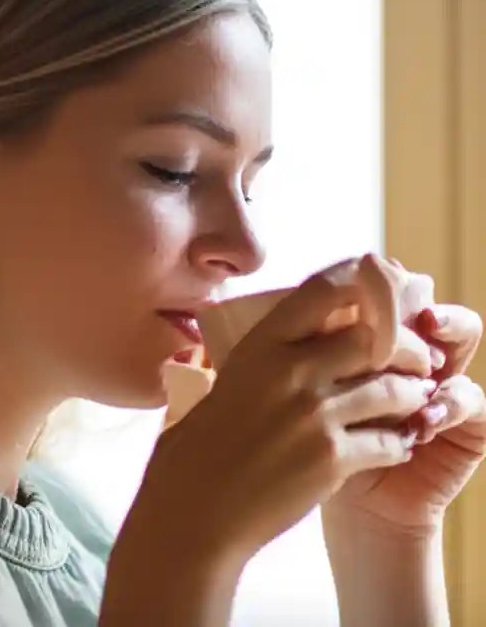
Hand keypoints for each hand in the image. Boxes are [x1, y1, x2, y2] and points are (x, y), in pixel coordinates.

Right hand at [122, 255, 420, 568]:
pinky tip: (389, 446)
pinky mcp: (332, 458)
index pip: (325, 289)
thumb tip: (288, 341)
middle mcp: (290, 372)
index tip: (373, 301)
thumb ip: (258, 362)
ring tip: (407, 406)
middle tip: (410, 363)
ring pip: (395, 390)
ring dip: (409, 398)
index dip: (360, 287)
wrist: (192, 514)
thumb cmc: (193, 455)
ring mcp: (314, 415)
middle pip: (374, 338)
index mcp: (259, 347)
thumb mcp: (218, 387)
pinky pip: (391, 441)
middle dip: (401, 350)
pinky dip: (398, 443)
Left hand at [326, 301, 483, 532]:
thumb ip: (314, 347)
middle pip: (428, 302)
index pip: (386, 288)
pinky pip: (471, 398)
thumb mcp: (303, 388)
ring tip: (420, 367)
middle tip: (405, 314)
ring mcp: (442, 379)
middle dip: (417, 304)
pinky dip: (449, 404)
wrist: (335, 498)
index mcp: (370, 331)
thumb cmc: (305, 438)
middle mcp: (410, 348)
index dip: (381, 281)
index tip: (369, 275)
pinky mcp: (467, 421)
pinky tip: (423, 420)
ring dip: (435, 349)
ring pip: (461, 339)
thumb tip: (312, 300)